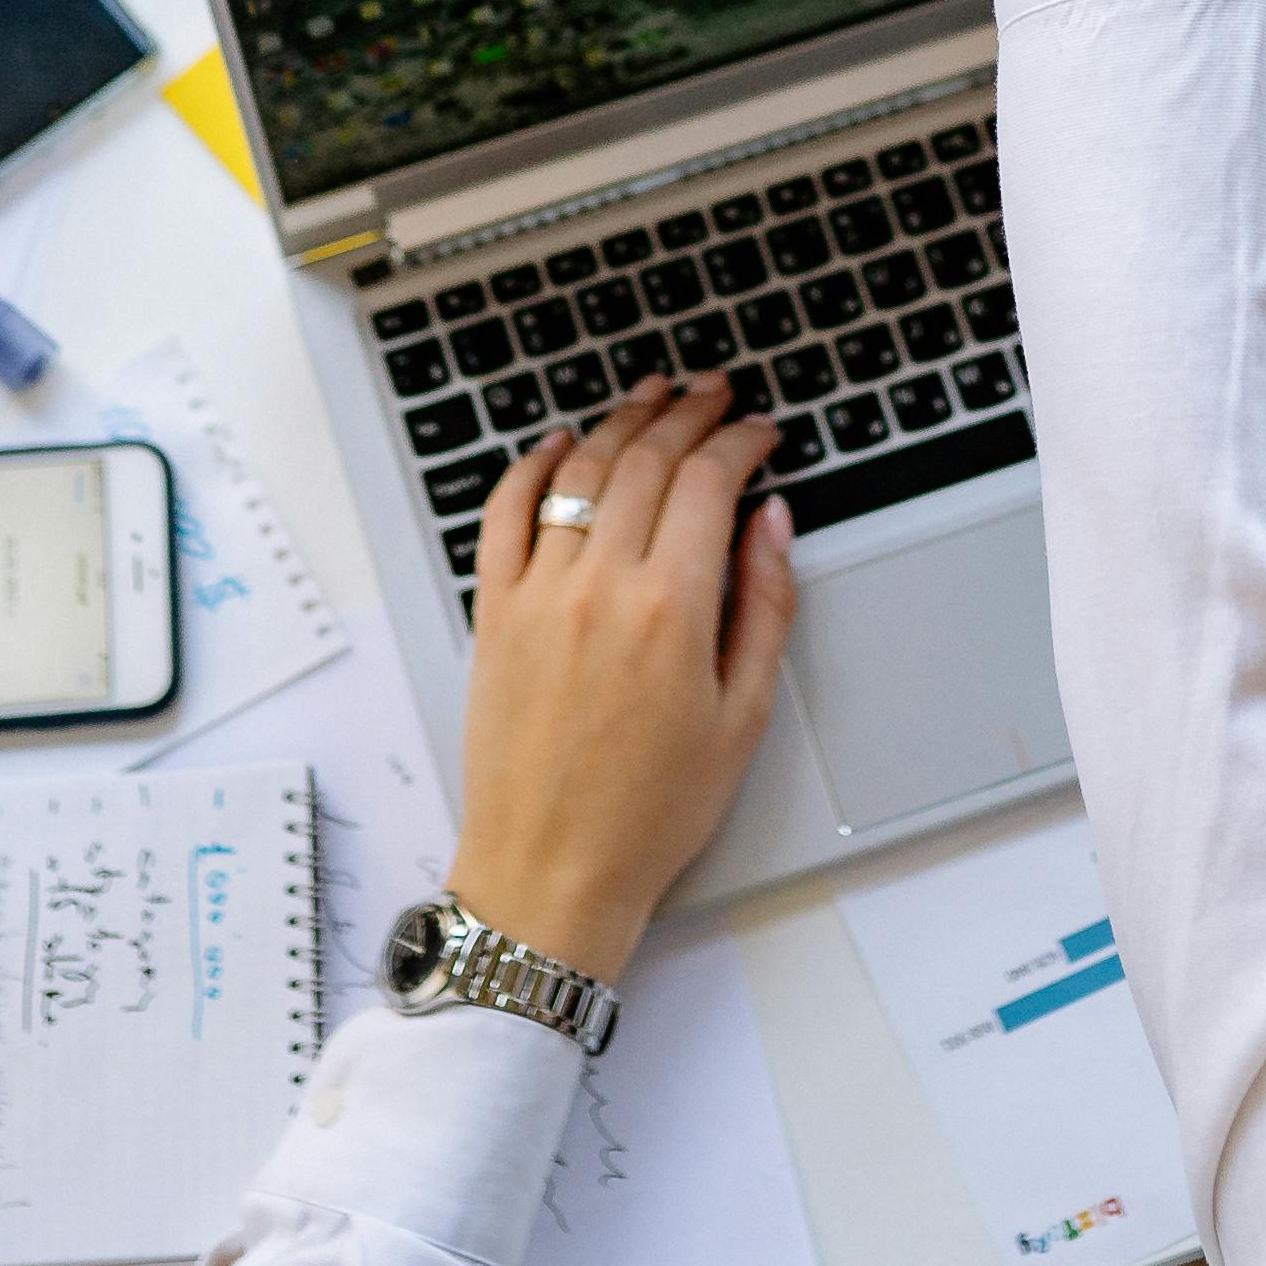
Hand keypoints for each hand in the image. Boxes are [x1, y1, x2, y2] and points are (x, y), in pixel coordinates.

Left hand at [448, 375, 797, 978]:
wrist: (552, 870)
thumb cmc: (652, 811)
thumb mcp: (743, 717)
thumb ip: (765, 607)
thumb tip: (773, 522)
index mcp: (672, 610)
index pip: (710, 483)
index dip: (741, 442)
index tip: (761, 433)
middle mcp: (600, 586)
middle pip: (646, 461)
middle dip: (688, 416)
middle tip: (714, 394)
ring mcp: (538, 594)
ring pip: (579, 472)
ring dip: (619, 422)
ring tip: (651, 397)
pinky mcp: (492, 613)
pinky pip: (503, 513)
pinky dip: (530, 466)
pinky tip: (556, 443)